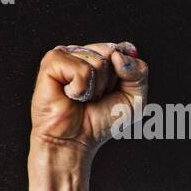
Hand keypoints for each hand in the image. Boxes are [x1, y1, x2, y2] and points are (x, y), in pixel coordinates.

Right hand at [29, 41, 147, 158]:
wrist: (75, 139)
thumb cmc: (102, 120)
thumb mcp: (135, 98)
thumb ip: (139, 73)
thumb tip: (117, 55)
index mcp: (103, 56)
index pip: (125, 50)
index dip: (125, 74)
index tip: (113, 91)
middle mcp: (85, 52)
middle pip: (113, 53)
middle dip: (110, 82)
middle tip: (96, 96)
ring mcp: (67, 55)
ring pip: (99, 61)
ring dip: (95, 88)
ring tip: (82, 97)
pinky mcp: (51, 63)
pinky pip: (80, 69)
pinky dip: (80, 88)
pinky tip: (70, 95)